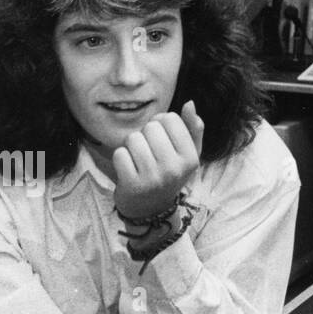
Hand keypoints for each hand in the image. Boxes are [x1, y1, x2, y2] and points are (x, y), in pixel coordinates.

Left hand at [112, 101, 204, 221]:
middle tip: (148, 152)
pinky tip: (129, 170)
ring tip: (138, 160)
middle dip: (145, 135)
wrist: (150, 210)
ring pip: (133, 139)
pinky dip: (121, 158)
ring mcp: (153, 178)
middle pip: (150, 127)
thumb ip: (192, 129)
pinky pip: (119, 154)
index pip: (170, 118)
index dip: (161, 124)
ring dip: (132, 146)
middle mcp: (174, 169)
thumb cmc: (168, 174)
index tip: (161, 138)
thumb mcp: (187, 155)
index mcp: (190, 158)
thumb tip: (189, 103)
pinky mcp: (132, 185)